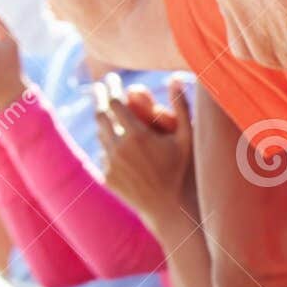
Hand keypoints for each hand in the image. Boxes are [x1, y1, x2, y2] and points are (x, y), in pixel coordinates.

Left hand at [95, 73, 193, 227]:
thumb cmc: (185, 171)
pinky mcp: (108, 176)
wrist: (171, 209)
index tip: (112, 79)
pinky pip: (104, 154)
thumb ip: (181, 106)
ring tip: (111, 113)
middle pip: (100, 114)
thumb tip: (176, 77)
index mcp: (137, 135)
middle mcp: (119, 148)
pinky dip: (110, 146)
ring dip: (105, 121)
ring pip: (101, 134)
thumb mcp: (187, 138)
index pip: (115, 101)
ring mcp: (111, 163)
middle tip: (100, 86)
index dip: (112, 87)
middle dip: (99, 97)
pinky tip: (121, 145)